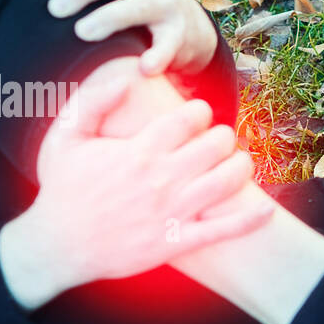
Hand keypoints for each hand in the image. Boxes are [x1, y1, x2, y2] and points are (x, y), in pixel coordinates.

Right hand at [0, 68, 270, 308]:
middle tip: (216, 139)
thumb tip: (123, 77)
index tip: (197, 115)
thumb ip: (92, 102)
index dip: (200, 111)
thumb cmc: (61, 190)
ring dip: (239, 166)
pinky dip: (249, 219)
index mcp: (138, 151)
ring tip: (233, 163)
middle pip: (216, 144)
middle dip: (222, 136)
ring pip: (227, 180)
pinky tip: (265, 208)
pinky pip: (223, 230)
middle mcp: (161, 179)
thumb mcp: (65, 138)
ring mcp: (172, 212)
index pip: (189, 118)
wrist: (58, 246)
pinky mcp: (176, 242)